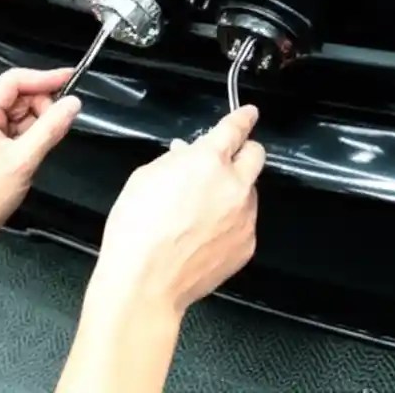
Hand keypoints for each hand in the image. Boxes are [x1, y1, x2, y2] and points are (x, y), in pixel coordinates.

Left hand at [0, 68, 81, 249]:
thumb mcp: (23, 160)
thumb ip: (51, 127)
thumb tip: (71, 104)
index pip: (16, 80)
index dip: (46, 78)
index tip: (70, 79)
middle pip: (19, 96)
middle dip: (41, 109)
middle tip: (56, 128)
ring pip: (18, 115)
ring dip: (35, 127)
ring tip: (35, 152)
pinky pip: (12, 131)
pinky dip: (27, 139)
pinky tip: (28, 157)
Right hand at [88, 106, 265, 318]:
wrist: (145, 282)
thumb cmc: (138, 230)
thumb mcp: (145, 178)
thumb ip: (174, 160)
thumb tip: (185, 154)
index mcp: (208, 161)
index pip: (235, 129)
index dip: (243, 118)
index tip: (249, 114)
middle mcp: (234, 186)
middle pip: (256, 155)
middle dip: (244, 152)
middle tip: (226, 159)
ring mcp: (245, 217)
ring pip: (250, 191)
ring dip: (234, 191)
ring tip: (202, 209)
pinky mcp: (247, 245)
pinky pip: (245, 222)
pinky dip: (231, 221)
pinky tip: (204, 234)